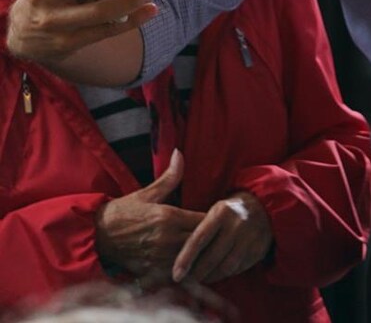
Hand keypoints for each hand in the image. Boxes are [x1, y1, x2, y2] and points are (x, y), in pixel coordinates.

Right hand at [96, 150, 203, 287]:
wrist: (95, 236)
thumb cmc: (122, 212)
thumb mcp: (146, 193)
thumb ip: (169, 177)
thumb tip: (179, 153)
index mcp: (169, 217)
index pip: (204, 220)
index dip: (213, 220)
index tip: (217, 218)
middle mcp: (166, 239)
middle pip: (201, 241)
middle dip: (210, 238)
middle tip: (214, 234)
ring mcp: (159, 258)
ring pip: (191, 259)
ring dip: (199, 254)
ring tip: (204, 248)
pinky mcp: (151, 273)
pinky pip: (176, 274)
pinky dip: (184, 269)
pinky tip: (187, 263)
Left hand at [172, 191, 272, 283]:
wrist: (264, 207)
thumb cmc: (230, 212)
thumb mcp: (216, 211)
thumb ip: (199, 229)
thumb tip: (175, 258)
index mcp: (222, 212)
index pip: (199, 238)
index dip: (186, 258)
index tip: (176, 275)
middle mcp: (237, 224)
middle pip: (212, 257)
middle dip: (197, 272)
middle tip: (187, 279)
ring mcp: (250, 237)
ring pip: (225, 266)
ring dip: (210, 276)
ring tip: (201, 278)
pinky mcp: (258, 249)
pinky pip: (237, 269)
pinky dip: (225, 274)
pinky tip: (218, 273)